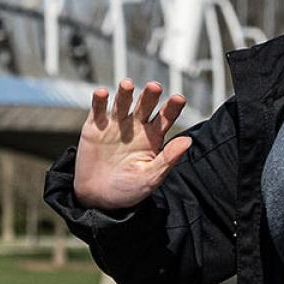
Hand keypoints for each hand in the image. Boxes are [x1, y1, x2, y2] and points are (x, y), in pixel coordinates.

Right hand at [72, 77, 191, 210]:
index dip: (172, 107)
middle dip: (149, 96)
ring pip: (122, 103)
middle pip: (145, 106)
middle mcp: (136, 126)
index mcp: (153, 137)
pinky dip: (99, 101)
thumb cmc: (128, 189)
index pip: (166, 118)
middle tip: (154, 87)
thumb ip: (168, 159)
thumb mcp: (151, 177)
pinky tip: (102, 93)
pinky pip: (97, 110)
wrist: (97, 198)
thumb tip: (189, 140)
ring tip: (128, 85)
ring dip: (125, 93)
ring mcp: (115, 125)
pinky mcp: (94, 127)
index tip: (179, 99)